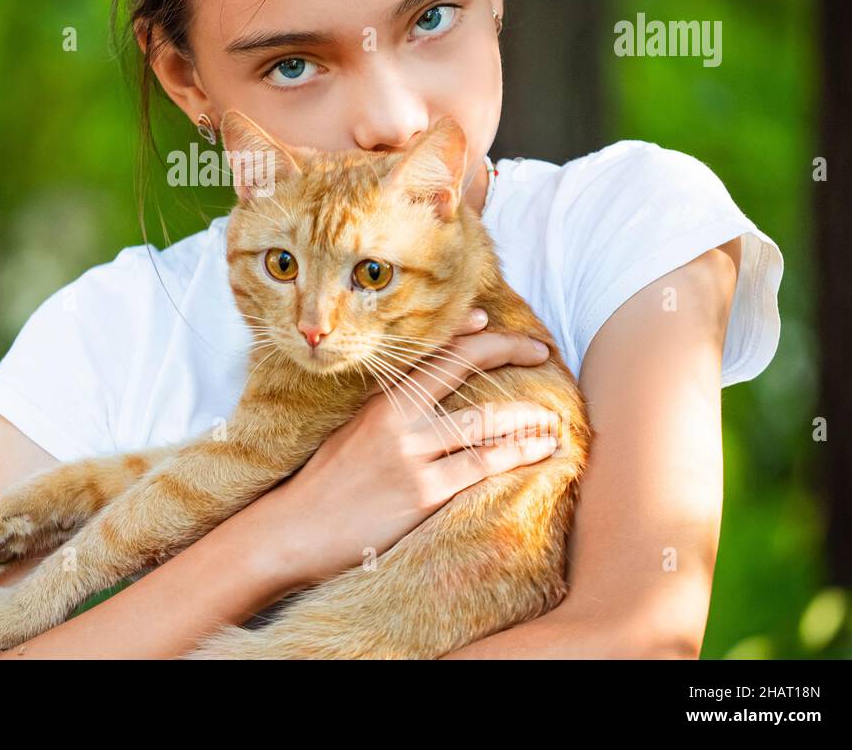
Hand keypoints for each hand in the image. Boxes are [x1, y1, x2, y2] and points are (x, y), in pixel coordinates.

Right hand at [258, 308, 559, 586]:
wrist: (297, 529)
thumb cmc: (329, 481)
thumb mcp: (354, 429)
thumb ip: (391, 407)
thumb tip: (428, 386)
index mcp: (380, 397)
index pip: (431, 350)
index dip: (469, 331)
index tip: (495, 322)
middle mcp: (397, 417)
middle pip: (462, 367)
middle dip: (509, 350)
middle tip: (542, 350)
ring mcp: (411, 454)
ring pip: (483, 420)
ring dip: (526, 415)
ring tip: (553, 415)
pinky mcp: (423, 493)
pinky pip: (482, 466)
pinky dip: (518, 453)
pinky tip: (542, 449)